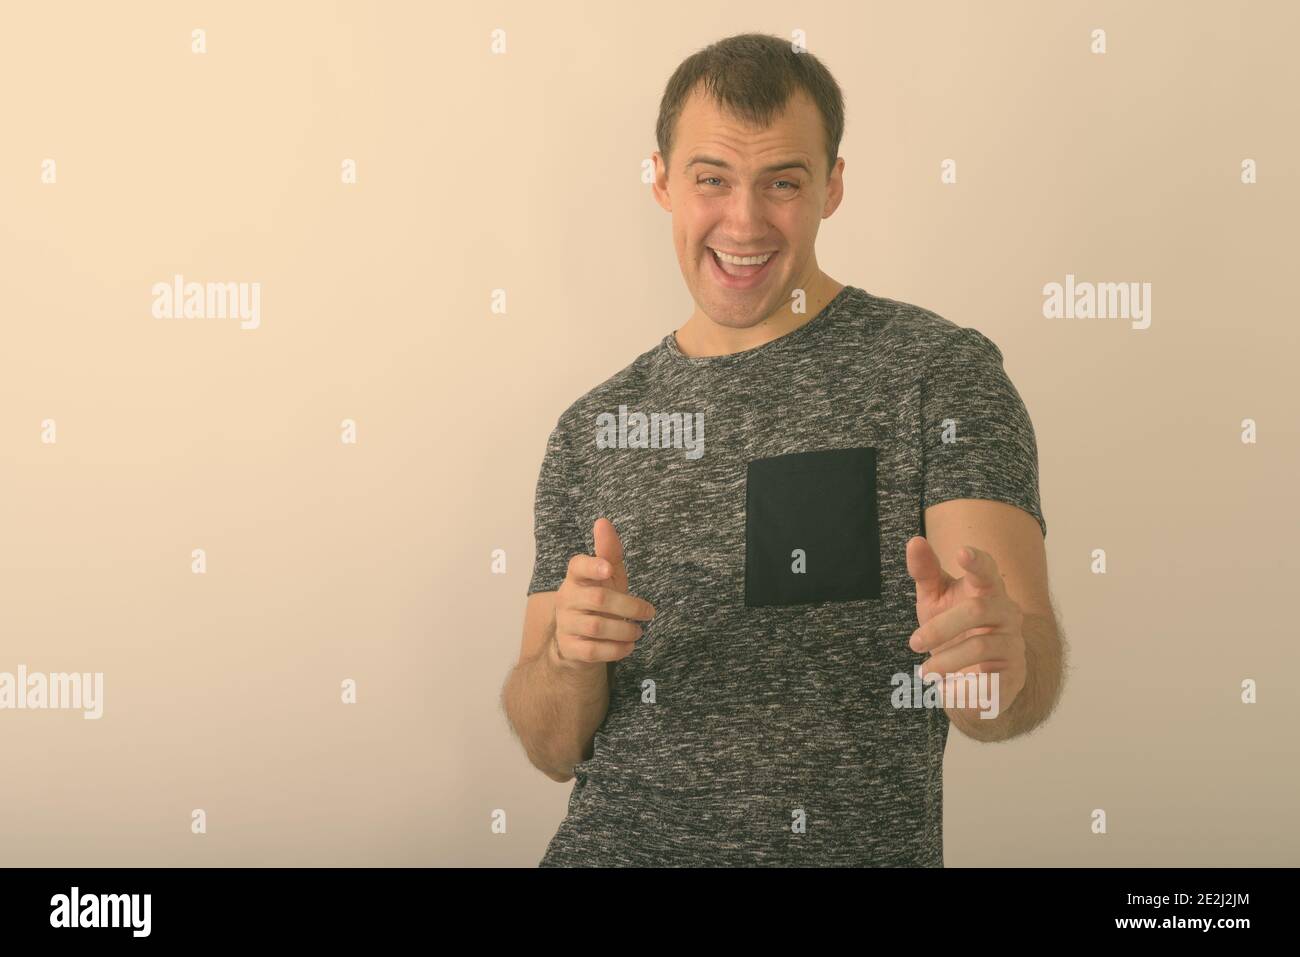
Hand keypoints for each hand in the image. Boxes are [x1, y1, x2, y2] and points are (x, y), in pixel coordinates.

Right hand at [550, 518, 655, 668]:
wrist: (576, 640)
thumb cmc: (597, 600)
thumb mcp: (607, 576)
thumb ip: (608, 551)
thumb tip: (602, 521)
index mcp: (576, 577)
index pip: (577, 566)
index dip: (592, 566)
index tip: (609, 569)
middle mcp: (567, 598)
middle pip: (598, 599)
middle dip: (628, 606)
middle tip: (648, 613)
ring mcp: (565, 624)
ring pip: (597, 627)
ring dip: (625, 630)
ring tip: (638, 631)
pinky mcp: (569, 647)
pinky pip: (593, 650)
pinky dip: (616, 649)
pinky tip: (628, 646)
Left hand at [904, 537, 1025, 715]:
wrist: (970, 678)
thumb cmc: (951, 628)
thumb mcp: (934, 600)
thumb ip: (925, 572)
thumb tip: (914, 542)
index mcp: (988, 590)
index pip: (988, 570)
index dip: (976, 562)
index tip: (962, 551)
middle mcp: (1007, 613)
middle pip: (978, 610)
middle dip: (940, 627)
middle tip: (913, 643)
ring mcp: (1014, 644)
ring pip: (980, 647)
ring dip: (945, 661)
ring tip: (924, 672)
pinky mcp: (1014, 676)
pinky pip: (987, 680)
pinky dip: (960, 686)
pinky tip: (945, 690)